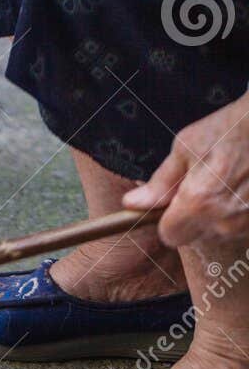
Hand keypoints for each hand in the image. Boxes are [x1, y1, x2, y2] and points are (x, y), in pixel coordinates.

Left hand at [124, 93, 248, 246]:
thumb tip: (131, 204)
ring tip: (224, 183)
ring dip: (215, 216)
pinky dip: (237, 212)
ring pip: (218, 234)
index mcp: (198, 203)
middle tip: (200, 186)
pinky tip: (241, 189)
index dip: (166, 219)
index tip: (171, 203)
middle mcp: (225, 221)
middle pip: (193, 236)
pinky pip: (240, 227)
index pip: (169, 236)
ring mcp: (248, 224)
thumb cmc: (229, 131)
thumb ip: (160, 182)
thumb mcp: (185, 148)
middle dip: (190, 217)